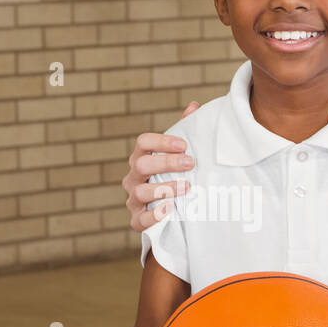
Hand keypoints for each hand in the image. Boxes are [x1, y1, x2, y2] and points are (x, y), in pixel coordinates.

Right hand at [122, 101, 200, 231]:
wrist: (169, 215)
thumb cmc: (173, 178)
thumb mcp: (178, 156)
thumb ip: (184, 132)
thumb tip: (194, 106)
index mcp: (141, 157)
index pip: (143, 142)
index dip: (162, 141)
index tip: (184, 145)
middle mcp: (133, 177)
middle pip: (141, 164)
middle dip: (166, 162)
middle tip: (190, 163)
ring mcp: (133, 199)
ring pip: (141, 191)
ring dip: (165, 187)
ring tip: (187, 187)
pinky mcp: (136, 220)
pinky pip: (139, 220)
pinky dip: (154, 215)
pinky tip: (171, 209)